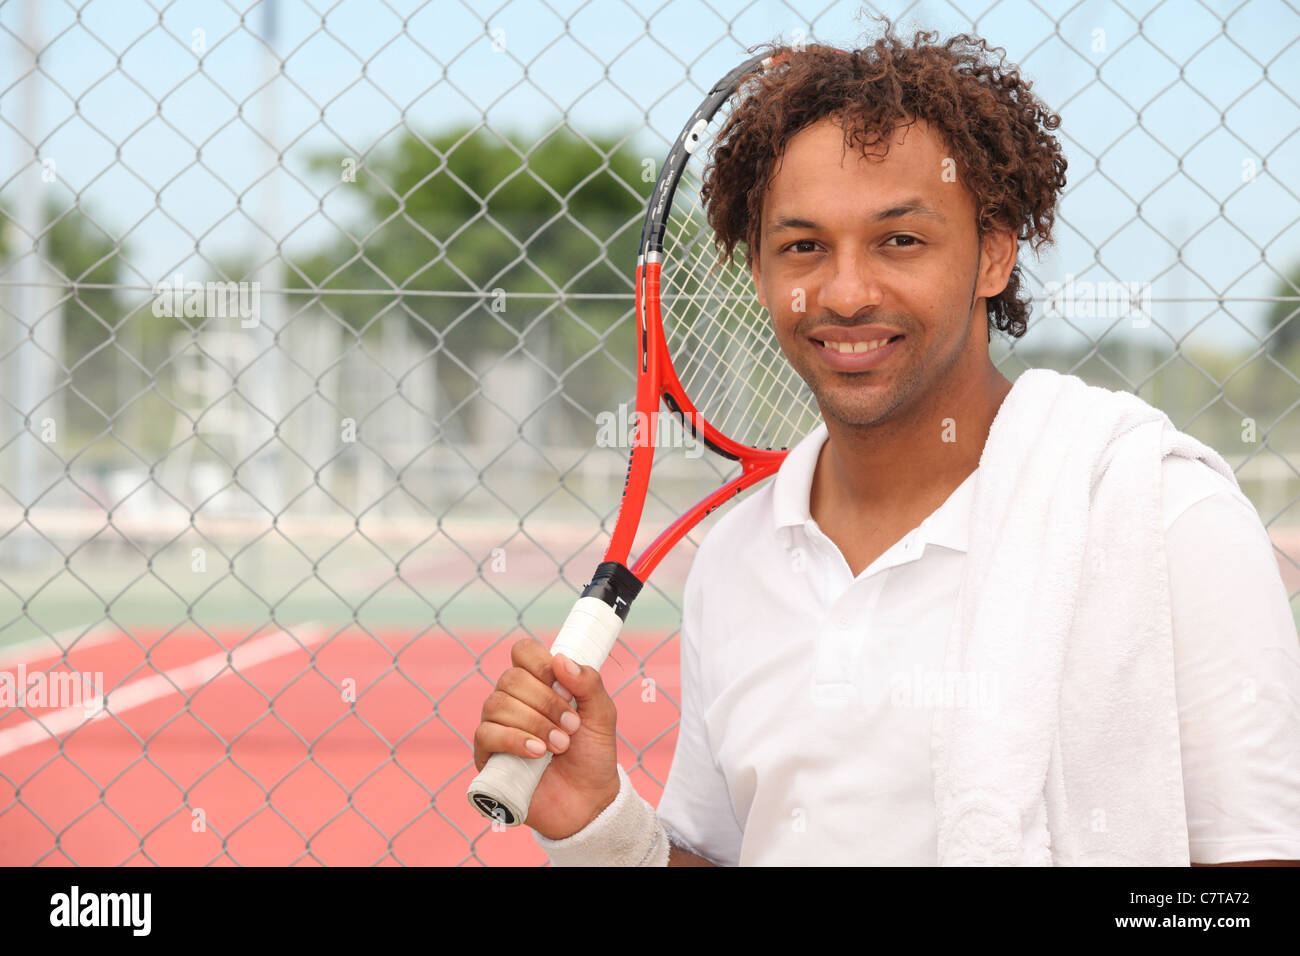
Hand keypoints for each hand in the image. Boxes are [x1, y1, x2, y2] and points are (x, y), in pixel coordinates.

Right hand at [473, 638, 620, 838]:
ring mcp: (497, 726)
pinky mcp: (487, 755)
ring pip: (497, 704)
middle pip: (511, 679)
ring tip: (560, 744)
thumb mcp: (602, 715)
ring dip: (534, 722)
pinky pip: (486, 734)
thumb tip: (560, 659)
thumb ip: (588, 683)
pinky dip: (514, 739)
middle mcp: (513, 700)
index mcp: (538, 684)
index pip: (523, 652)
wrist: (588, 801)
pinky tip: (537, 753)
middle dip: (546, 702)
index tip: (565, 685)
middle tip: (572, 725)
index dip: (540, 662)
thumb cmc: (592, 754)